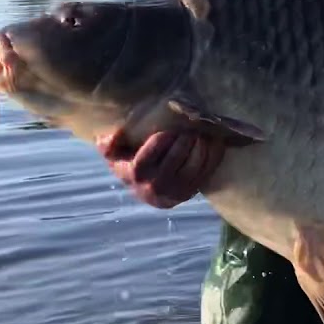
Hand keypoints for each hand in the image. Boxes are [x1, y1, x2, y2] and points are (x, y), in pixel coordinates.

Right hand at [95, 128, 225, 208]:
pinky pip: (204, 175)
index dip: (158, 145)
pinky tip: (215, 143)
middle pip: (172, 164)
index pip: (144, 162)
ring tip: (202, 135)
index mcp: (133, 176)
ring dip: (201, 150)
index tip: (168, 131)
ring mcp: (174, 193)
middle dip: (184, 144)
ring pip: (192, 170)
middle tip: (190, 129)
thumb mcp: (113, 152)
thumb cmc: (128, 161)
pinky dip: (212, 159)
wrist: (144, 186)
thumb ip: (108, 144)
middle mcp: (153, 188)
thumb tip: (109, 137)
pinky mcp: (189, 194)